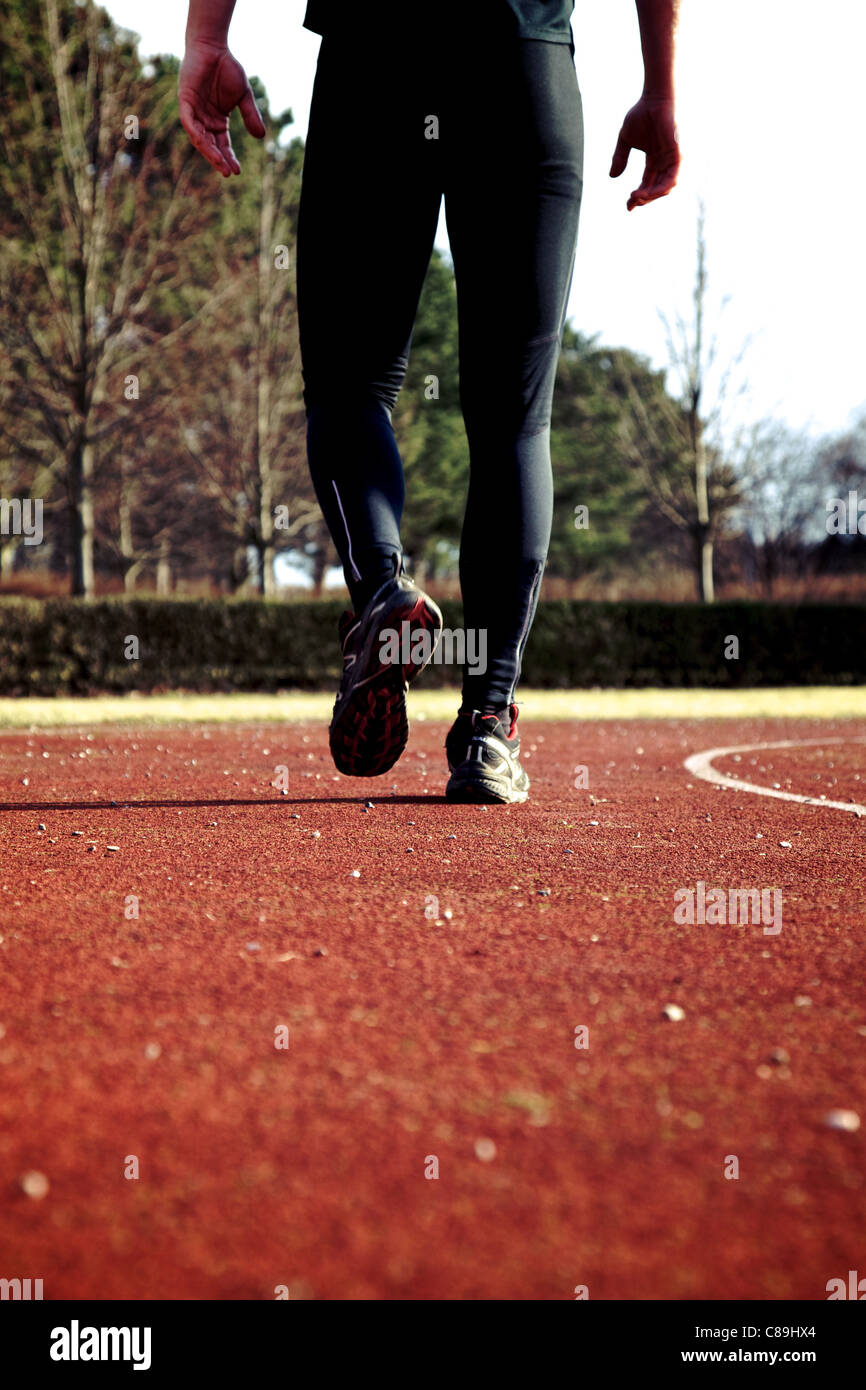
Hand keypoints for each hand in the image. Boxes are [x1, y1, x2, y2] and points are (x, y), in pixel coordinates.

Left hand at [179, 38, 265, 176]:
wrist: (213, 47)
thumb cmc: (227, 68)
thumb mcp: (243, 96)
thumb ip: (250, 116)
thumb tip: (261, 137)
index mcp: (217, 122)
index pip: (222, 145)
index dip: (229, 158)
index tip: (237, 171)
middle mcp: (204, 120)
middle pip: (210, 146)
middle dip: (219, 160)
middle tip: (228, 172)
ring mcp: (194, 112)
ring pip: (199, 138)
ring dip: (208, 151)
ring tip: (219, 163)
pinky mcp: (185, 101)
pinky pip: (188, 122)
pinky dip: (196, 134)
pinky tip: (204, 144)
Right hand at [610, 96, 679, 210]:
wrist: (654, 99)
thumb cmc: (641, 115)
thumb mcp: (625, 140)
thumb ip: (620, 158)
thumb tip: (612, 176)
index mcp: (654, 160)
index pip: (646, 184)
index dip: (637, 197)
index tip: (628, 206)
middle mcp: (664, 162)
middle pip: (655, 189)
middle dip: (643, 199)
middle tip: (631, 202)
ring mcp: (671, 160)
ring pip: (664, 188)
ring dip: (651, 196)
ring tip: (637, 198)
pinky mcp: (677, 156)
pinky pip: (671, 179)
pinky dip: (660, 189)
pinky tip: (648, 193)